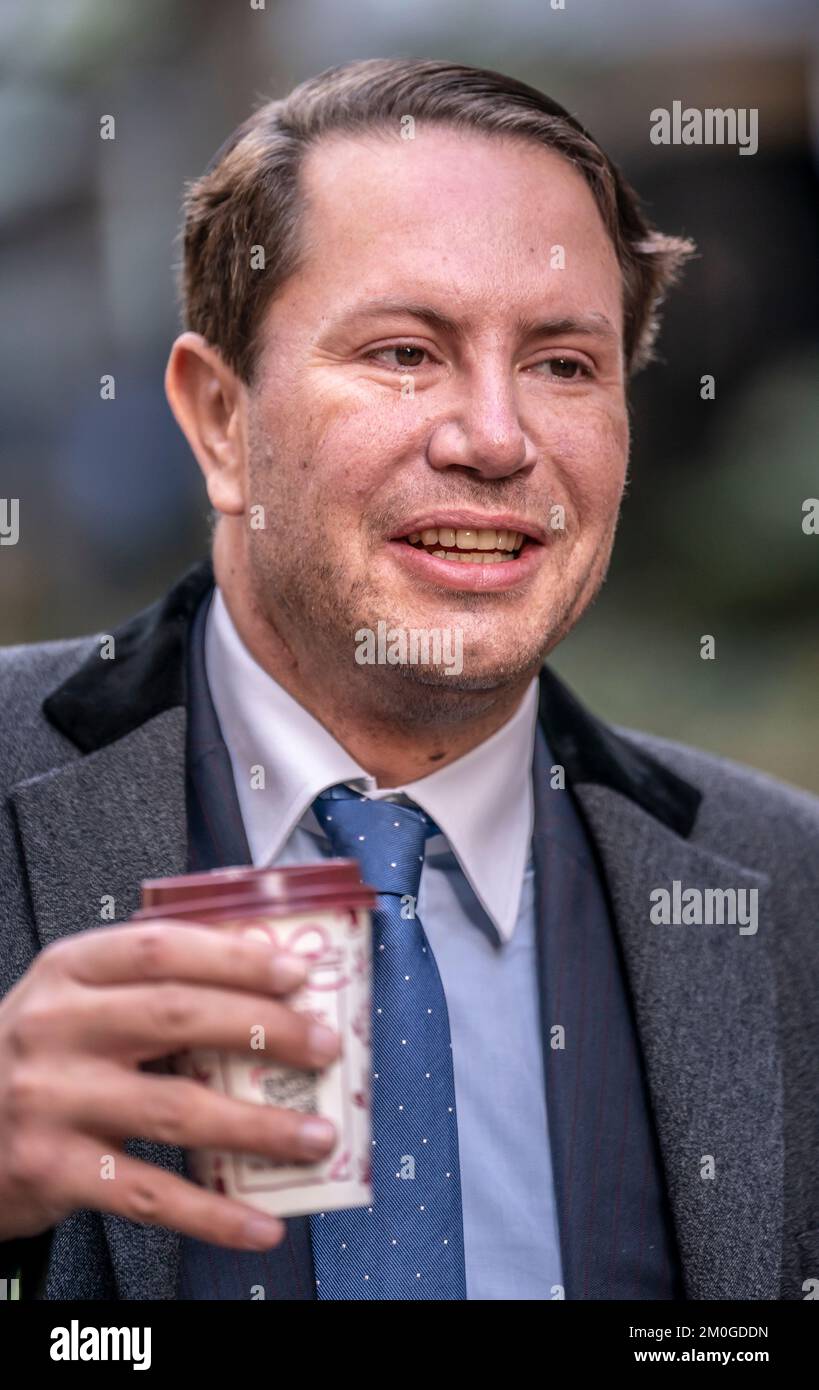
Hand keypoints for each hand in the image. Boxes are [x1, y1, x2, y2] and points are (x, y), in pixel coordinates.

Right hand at [0, 921, 340, 1248]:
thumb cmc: (37, 1055)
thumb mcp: (74, 999)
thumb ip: (150, 985)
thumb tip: (267, 987)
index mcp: (71, 970)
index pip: (161, 948)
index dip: (235, 958)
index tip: (297, 973)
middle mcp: (58, 1027)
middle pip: (178, 1017)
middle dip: (265, 1029)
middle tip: (325, 1047)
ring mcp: (53, 1099)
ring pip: (175, 1109)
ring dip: (258, 1126)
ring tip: (317, 1135)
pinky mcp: (54, 1169)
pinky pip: (149, 1195)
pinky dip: (213, 1214)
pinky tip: (261, 1224)